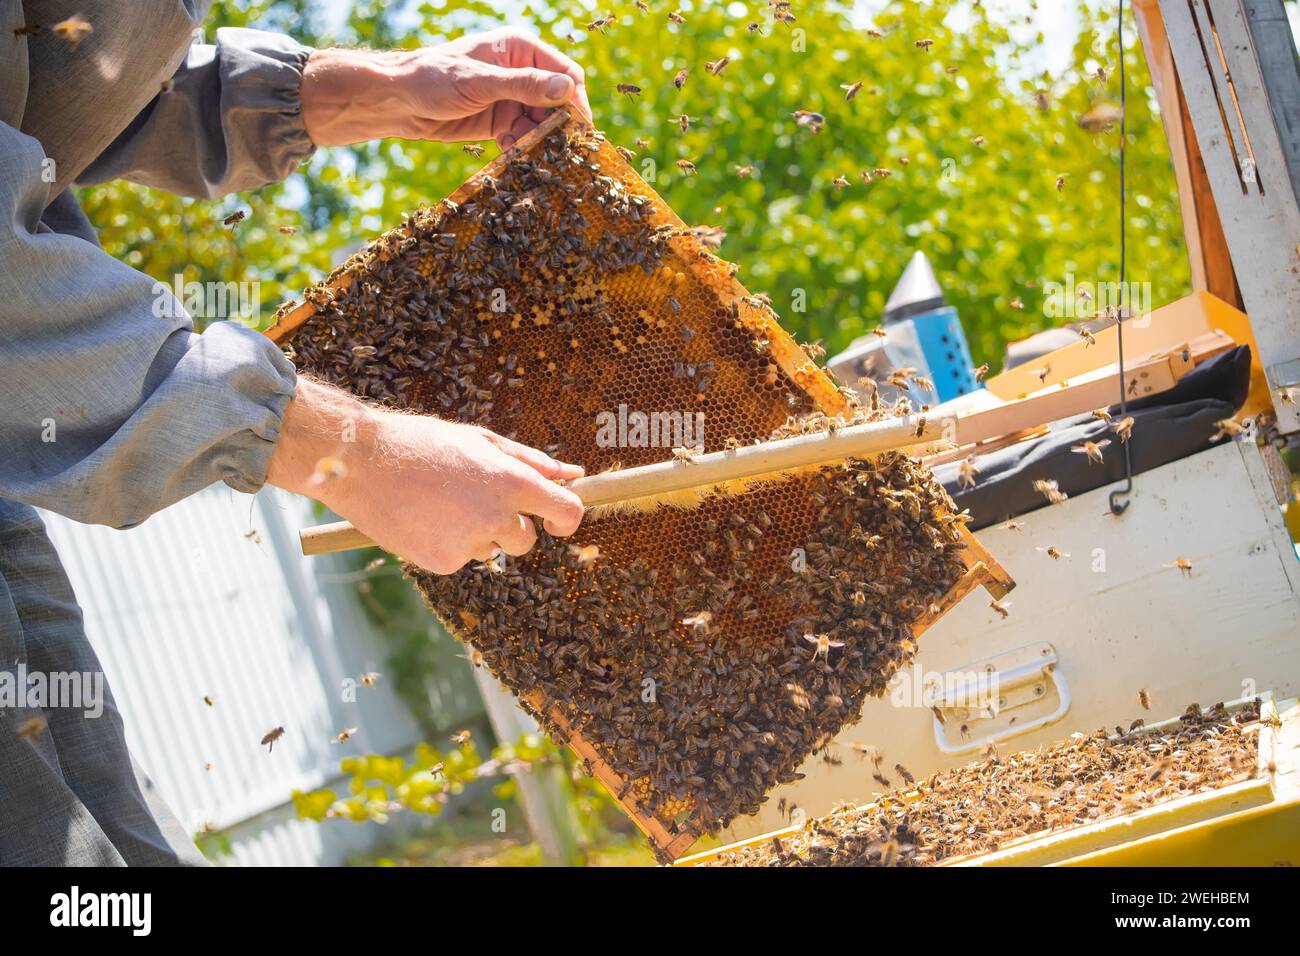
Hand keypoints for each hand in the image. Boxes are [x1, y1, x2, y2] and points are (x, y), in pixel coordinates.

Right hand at [268, 378, 585, 573]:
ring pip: (491, 549)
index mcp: (512, 480)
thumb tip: (575, 474)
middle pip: (527, 539)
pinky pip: (459, 559)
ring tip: (439, 504)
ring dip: (476, 534)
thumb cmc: (425, 444)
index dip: (567, 518)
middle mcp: (497, 514)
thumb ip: (531, 461)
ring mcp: (470, 541)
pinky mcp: (443, 562)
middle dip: (510, 526)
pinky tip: (422, 519)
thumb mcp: (481, 441)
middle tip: (472, 501)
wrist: (361, 462)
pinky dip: (446, 544)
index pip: (567, 511)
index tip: (555, 521)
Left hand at [302, 27, 590, 149]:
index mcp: (520, 49)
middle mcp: (520, 72)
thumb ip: (523, 86)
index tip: (579, 128)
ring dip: (538, 140)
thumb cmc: (433, 79)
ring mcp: (511, 98)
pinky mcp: (500, 122)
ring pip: (541, 124)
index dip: (575, 100)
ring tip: (525, 151)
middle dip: (556, 126)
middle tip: (556, 149)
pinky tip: (511, 153)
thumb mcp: (480, 82)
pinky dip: (522, 148)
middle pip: (557, 102)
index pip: (565, 73)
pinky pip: (523, 137)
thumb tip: (565, 90)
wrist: (397, 101)